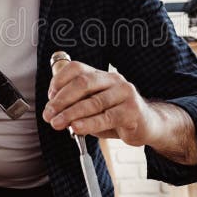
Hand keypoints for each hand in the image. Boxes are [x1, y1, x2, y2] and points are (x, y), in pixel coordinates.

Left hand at [42, 62, 159, 146]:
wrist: (147, 125)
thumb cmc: (116, 116)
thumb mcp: (94, 108)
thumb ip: (77, 106)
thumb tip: (54, 111)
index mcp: (101, 75)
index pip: (77, 68)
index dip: (59, 81)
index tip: (49, 98)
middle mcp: (113, 80)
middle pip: (83, 83)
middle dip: (61, 100)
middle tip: (48, 114)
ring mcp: (125, 93)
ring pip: (93, 102)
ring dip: (71, 113)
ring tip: (57, 123)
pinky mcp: (132, 110)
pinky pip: (107, 117)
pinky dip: (89, 123)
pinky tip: (77, 128)